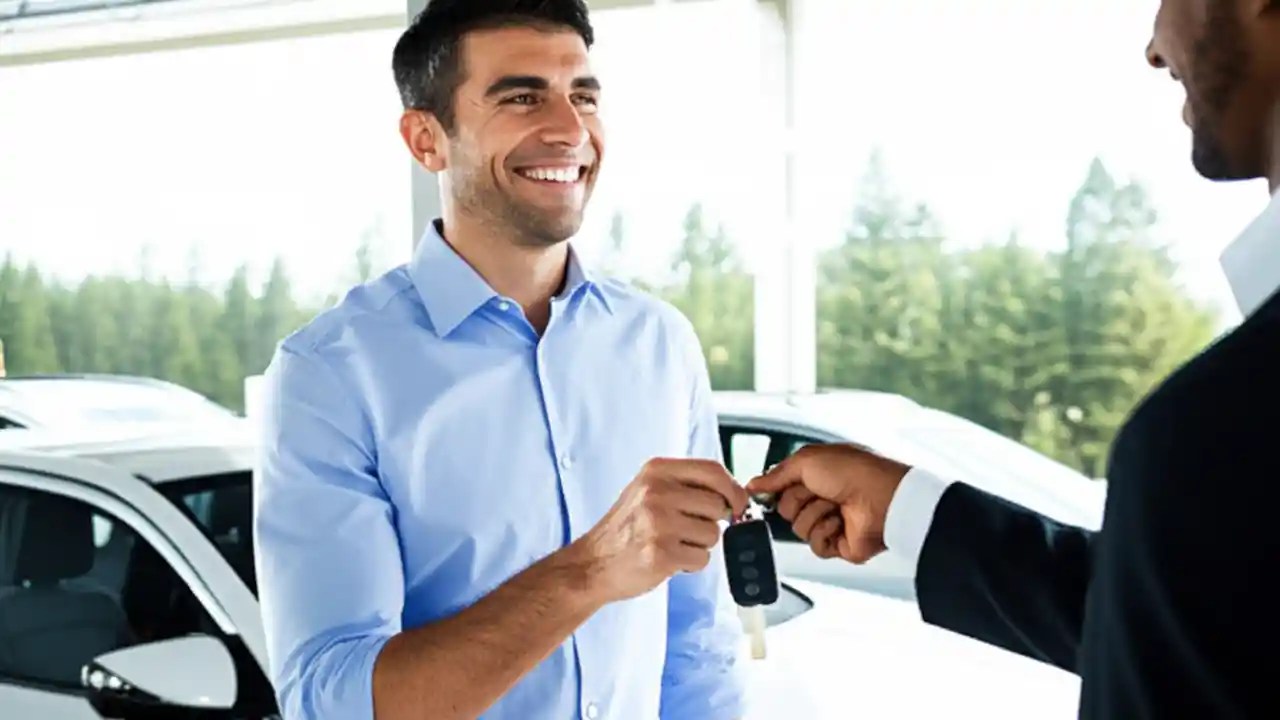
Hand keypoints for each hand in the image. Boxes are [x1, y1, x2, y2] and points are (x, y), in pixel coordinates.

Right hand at [575, 458, 748, 603]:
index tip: (737, 503)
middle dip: (710, 522)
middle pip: (718, 504)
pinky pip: (703, 558)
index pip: (713, 470)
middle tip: (685, 530)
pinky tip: (668, 559)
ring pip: (713, 534)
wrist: (592, 563)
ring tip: (672, 543)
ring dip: (699, 544)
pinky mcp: (662, 553)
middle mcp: (657, 492)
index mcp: (656, 471)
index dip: (733, 489)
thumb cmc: (625, 529)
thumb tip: (733, 494)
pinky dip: (691, 563)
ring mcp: (659, 523)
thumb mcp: (647, 490)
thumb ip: (686, 486)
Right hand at [746, 444, 909, 563]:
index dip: (775, 489)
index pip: (783, 486)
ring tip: (835, 506)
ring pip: (799, 528)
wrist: (884, 497)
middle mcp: (824, 497)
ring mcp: (832, 521)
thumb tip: (754, 483)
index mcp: (818, 474)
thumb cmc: (854, 471)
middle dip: (798, 500)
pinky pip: (815, 546)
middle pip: (786, 508)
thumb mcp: (806, 460)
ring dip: (814, 514)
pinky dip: (825, 532)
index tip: (766, 490)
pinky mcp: (840, 544)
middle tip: (818, 492)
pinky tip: (840, 522)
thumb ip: (776, 474)